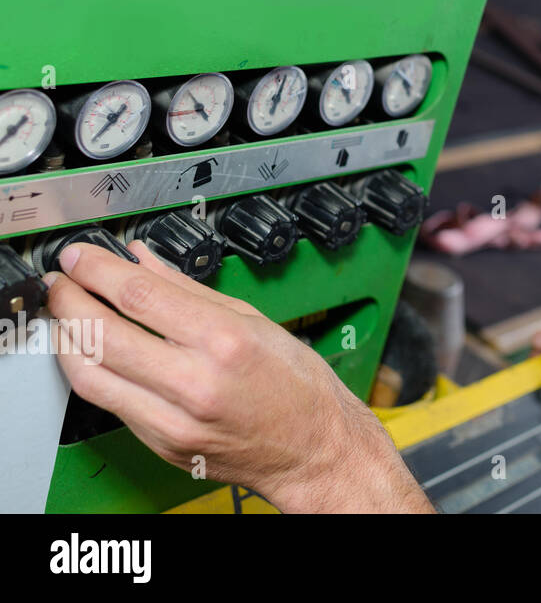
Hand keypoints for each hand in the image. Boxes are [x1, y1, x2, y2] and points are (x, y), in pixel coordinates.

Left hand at [45, 241, 430, 512]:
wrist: (312, 448)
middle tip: (63, 281)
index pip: (139, 296)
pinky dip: (94, 372)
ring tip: (66, 315)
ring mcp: (175, 420)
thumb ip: (188, 290)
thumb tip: (143, 263)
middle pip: (103, 334)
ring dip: (67, 339)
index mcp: (225, 341)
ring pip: (92, 376)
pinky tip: (94, 352)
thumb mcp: (253, 320)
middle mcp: (195, 383)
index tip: (80, 256)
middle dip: (70, 299)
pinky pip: (111, 404)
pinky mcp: (162, 445)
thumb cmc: (297, 387)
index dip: (97, 270)